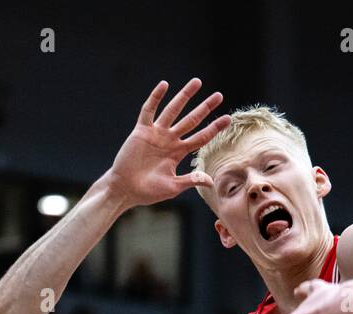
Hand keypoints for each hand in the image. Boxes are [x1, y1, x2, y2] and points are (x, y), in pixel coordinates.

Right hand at [104, 79, 230, 208]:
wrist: (125, 189)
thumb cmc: (148, 191)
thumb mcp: (173, 187)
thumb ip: (190, 180)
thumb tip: (211, 181)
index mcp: (178, 152)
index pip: (201, 137)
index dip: (214, 128)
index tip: (228, 119)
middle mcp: (170, 140)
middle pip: (191, 120)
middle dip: (205, 108)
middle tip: (219, 96)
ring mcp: (156, 134)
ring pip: (173, 110)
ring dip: (184, 96)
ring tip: (197, 83)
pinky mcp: (141, 131)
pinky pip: (149, 111)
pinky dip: (155, 98)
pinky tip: (164, 85)